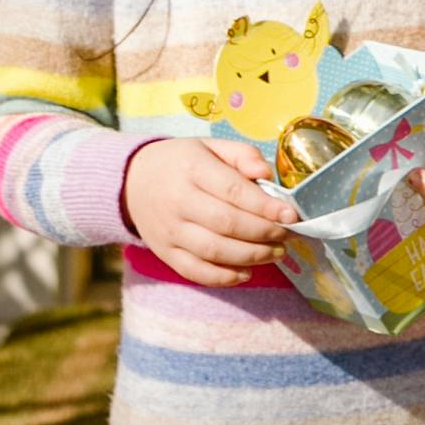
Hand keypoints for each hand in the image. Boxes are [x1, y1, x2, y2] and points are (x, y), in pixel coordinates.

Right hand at [119, 133, 293, 287]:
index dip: (265, 206)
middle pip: (226, 224)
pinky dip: (224, 277)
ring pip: (213, 251)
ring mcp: (169, 230)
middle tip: (287, 235)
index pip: (233, 190)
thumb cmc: (182, 162)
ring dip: (251, 256)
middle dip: (263, 233)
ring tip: (276, 253)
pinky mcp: (165, 253)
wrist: (132, 181)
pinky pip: (195, 271)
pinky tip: (247, 272)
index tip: (291, 216)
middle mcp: (177, 201)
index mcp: (192, 168)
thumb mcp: (210, 146)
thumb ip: (241, 155)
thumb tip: (266, 173)